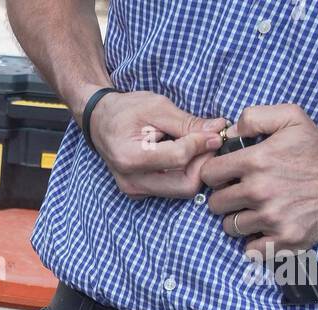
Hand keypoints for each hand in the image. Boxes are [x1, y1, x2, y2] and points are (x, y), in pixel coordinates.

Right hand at [86, 90, 225, 197]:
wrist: (100, 121)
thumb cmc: (125, 110)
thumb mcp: (157, 107)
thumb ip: (188, 122)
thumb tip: (218, 130)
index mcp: (131, 157)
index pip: (180, 158)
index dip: (203, 143)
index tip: (215, 130)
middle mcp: (131, 181)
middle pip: (186, 185)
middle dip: (203, 163)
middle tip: (208, 142)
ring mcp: (135, 191)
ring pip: (182, 190)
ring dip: (196, 169)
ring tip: (197, 146)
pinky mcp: (140, 193)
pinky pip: (173, 189)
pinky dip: (185, 173)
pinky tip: (183, 155)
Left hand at [201, 103, 317, 253]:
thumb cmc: (316, 150)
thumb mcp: (290, 117)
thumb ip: (254, 117)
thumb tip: (227, 133)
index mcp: (256, 161)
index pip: (209, 175)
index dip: (216, 175)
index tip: (228, 177)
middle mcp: (260, 191)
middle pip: (216, 204)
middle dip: (226, 199)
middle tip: (243, 195)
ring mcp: (271, 218)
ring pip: (230, 227)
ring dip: (239, 220)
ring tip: (257, 210)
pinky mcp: (283, 239)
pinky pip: (249, 250)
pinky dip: (254, 243)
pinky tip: (264, 229)